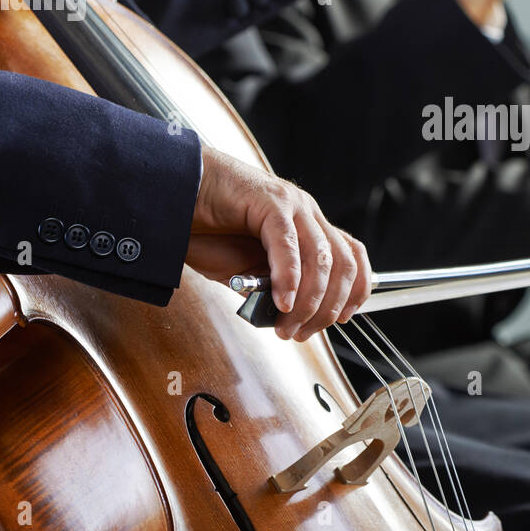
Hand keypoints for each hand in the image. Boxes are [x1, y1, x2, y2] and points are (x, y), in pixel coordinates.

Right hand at [187, 147, 371, 341]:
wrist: (174, 198)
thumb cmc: (209, 231)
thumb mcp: (249, 271)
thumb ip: (273, 290)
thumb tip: (290, 318)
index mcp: (310, 227)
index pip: (353, 258)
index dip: (355, 292)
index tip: (341, 320)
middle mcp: (307, 213)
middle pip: (342, 265)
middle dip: (326, 308)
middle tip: (300, 332)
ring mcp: (292, 204)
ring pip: (321, 259)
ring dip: (307, 302)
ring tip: (285, 325)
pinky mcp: (270, 201)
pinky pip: (289, 244)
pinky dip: (289, 278)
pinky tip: (281, 301)